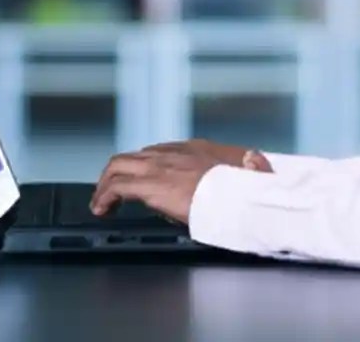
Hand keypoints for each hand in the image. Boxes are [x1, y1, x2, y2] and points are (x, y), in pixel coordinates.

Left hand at [89, 139, 271, 223]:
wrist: (239, 193)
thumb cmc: (246, 186)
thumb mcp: (251, 168)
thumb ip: (248, 164)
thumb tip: (258, 163)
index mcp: (194, 149)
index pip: (160, 152)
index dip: (148, 167)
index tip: (145, 179)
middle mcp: (172, 153)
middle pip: (134, 156)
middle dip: (120, 171)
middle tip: (113, 190)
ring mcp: (158, 167)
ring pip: (118, 165)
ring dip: (105, 183)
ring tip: (101, 201)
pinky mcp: (148, 185)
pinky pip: (115, 187)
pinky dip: (104, 196)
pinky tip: (102, 209)